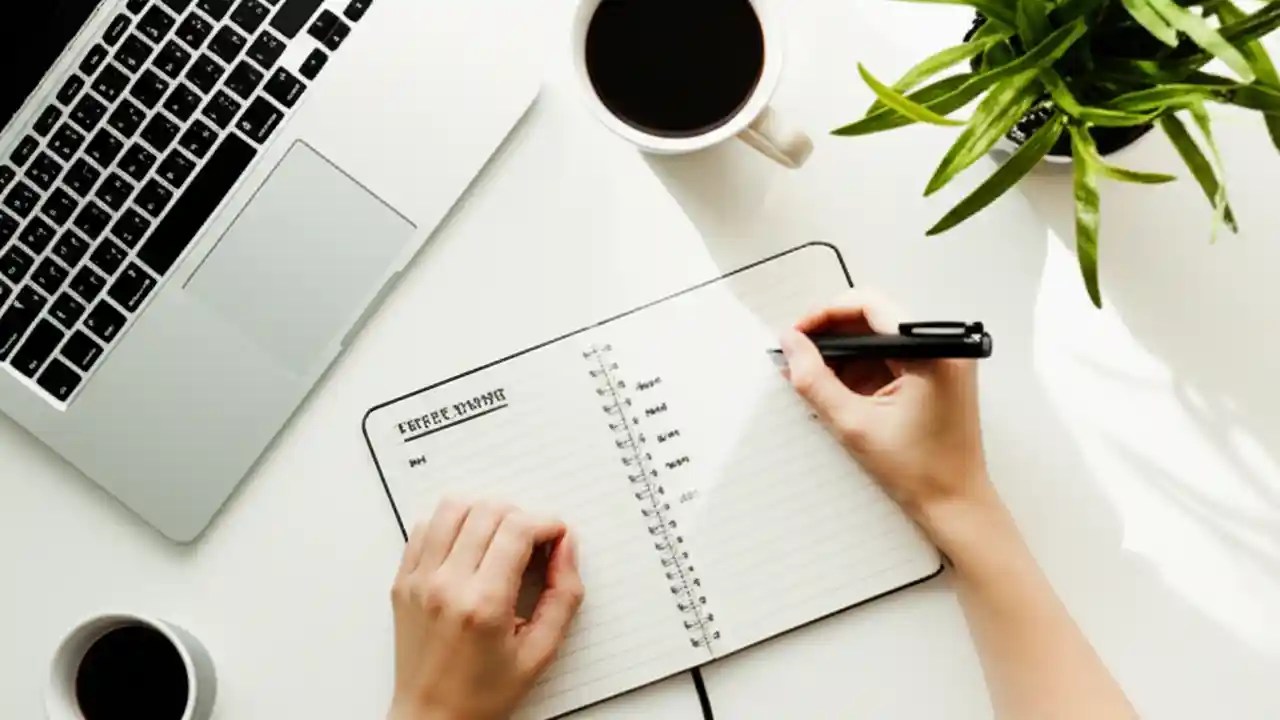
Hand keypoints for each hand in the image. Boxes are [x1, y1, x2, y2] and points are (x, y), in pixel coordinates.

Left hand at [389, 500, 584, 719]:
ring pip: (452, 508)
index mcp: (484, 604)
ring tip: (498, 538)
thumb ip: (564, 595)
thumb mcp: (541, 652)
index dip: (546, 523)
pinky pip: (424, 528)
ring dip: (483, 513)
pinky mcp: (402, 582)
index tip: (555, 536)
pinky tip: (467, 547)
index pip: (517, 529)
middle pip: (487, 510)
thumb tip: (566, 546)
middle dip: (519, 515)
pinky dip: (451, 526)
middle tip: (531, 541)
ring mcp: (419, 581)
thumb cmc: (484, 693)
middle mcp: (446, 586)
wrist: (432, 719)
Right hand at [780, 289, 992, 540]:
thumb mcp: (853, 424)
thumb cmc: (917, 471)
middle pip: (874, 318)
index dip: (825, 314)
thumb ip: (814, 380)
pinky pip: (891, 358)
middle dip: (831, 335)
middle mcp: (942, 347)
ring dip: (844, 354)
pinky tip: (839, 390)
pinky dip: (862, 369)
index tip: (796, 335)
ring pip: (879, 338)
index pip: (869, 306)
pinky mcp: (938, 375)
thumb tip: (790, 344)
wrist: (956, 504)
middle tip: (799, 357)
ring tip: (814, 379)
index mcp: (930, 352)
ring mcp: (943, 360)